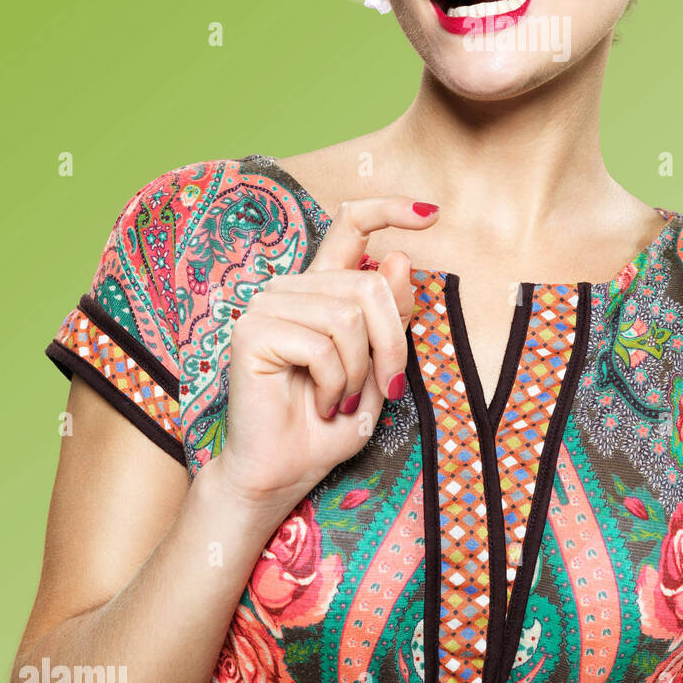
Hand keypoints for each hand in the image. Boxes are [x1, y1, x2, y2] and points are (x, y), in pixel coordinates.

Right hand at [215, 196, 436, 518]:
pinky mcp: (251, 331)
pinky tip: (321, 403)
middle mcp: (292, 288)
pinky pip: (321, 344)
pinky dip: (336, 383)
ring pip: (349, 315)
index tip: (432, 214)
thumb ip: (392, 316)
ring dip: (360, 371)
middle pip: (369, 284)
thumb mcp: (381, 367)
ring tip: (343, 398)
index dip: (389, 210)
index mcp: (322, 288)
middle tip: (385, 386)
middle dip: (392, 343)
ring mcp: (267, 305)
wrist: (285, 472)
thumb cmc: (330, 423)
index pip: (351, 225)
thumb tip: (399, 257)